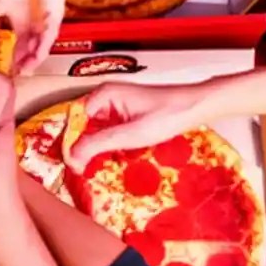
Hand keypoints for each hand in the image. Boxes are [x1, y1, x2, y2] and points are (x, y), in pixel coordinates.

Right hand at [0, 0, 67, 75]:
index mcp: (22, 24)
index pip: (17, 50)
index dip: (10, 64)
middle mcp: (35, 27)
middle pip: (29, 54)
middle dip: (21, 68)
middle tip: (10, 82)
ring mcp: (45, 23)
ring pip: (40, 49)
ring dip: (32, 62)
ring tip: (22, 74)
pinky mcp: (54, 16)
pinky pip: (49, 37)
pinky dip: (41, 49)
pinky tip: (34, 58)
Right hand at [67, 82, 211, 171]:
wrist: (195, 108)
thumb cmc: (167, 115)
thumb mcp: (130, 134)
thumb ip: (98, 144)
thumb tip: (72, 157)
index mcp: (103, 95)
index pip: (74, 120)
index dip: (70, 143)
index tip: (71, 164)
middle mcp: (105, 97)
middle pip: (81, 125)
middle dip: (80, 147)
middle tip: (81, 170)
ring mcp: (115, 105)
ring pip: (93, 130)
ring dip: (93, 148)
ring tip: (91, 168)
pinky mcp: (124, 114)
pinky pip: (106, 131)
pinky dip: (105, 145)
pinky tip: (108, 159)